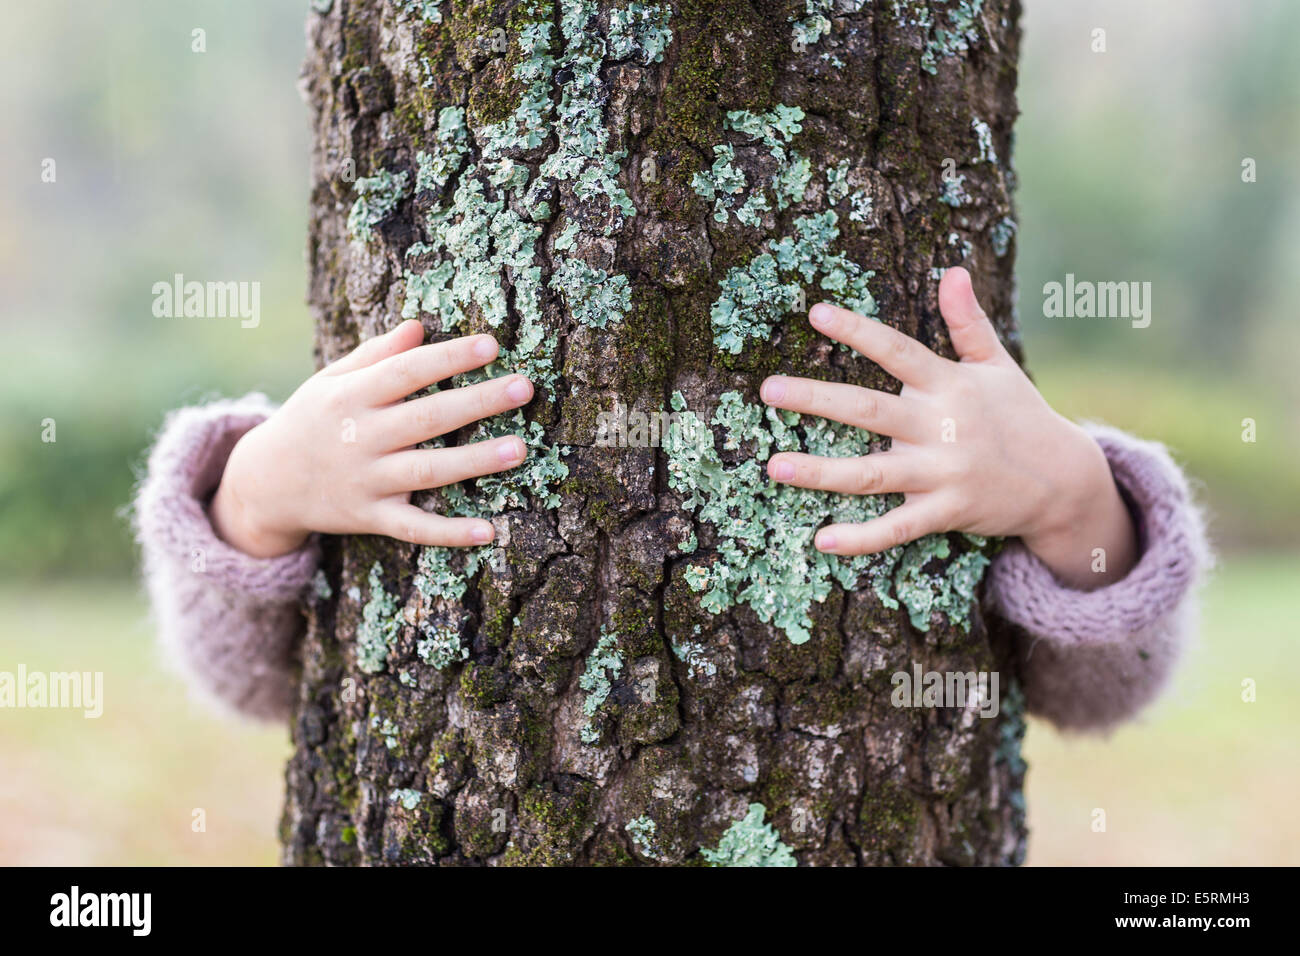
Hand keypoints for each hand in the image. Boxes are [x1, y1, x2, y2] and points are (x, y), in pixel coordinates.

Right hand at [211, 320, 532, 557]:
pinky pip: (414, 528)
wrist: (262, 483)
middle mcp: (360, 437)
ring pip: (427, 471)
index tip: (492, 345)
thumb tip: (419, 327)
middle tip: (524, 388)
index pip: (407, 371)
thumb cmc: (310, 421)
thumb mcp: (330, 380)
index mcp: (352, 396)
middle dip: (477, 402)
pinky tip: (489, 530)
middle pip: (427, 418)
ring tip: (520, 449)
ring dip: (475, 462)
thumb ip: (376, 355)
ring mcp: (366, 481)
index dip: (449, 358)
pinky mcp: (370, 518)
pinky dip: (449, 533)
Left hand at [760, 267, 1137, 589]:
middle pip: (870, 410)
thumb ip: (968, 322)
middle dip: (817, 399)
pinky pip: (897, 529)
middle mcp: (940, 427)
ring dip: (821, 472)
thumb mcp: (998, 366)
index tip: (814, 312)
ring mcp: (942, 473)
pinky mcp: (945, 512)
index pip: (897, 351)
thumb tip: (952, 271)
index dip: (857, 331)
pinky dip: (861, 539)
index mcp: (949, 385)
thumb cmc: (1020, 416)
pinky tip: (822, 541)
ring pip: (872, 474)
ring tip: (773, 466)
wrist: (1065, 482)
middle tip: (768, 389)